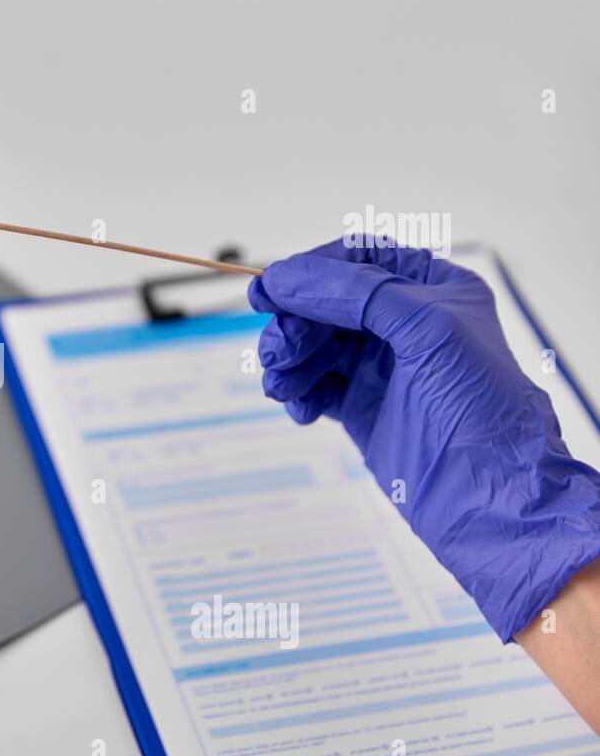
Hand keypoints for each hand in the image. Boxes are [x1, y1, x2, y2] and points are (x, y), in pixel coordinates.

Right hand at [248, 238, 599, 640]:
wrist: (487, 496)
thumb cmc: (478, 409)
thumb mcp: (424, 329)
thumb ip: (355, 294)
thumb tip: (286, 276)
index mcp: (432, 289)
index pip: (358, 259)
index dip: (310, 270)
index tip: (268, 291)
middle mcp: (405, 322)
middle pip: (325, 302)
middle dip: (295, 324)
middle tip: (277, 352)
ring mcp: (381, 365)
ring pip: (312, 343)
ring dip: (288, 360)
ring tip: (283, 387)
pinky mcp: (361, 406)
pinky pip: (313, 384)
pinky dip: (297, 392)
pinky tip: (300, 409)